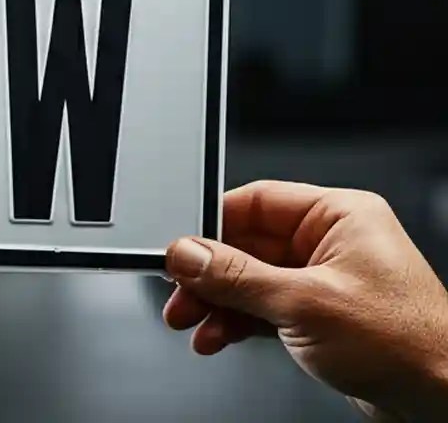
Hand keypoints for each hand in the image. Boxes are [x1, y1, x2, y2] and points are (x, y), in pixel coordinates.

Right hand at [162, 180, 447, 420]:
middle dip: (209, 275)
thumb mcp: (304, 303)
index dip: (210, 225)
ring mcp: (325, 279)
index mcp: (339, 215)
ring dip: (218, 303)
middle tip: (180, 295)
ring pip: (250, 280)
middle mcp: (332, 242)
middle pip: (246, 245)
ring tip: (194, 322)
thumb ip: (237, 277)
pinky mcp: (320, 314)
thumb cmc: (409, 343)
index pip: (255, 202)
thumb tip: (188, 253)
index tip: (179, 249)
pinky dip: (237, 321)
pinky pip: (263, 307)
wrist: (443, 398)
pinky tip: (218, 336)